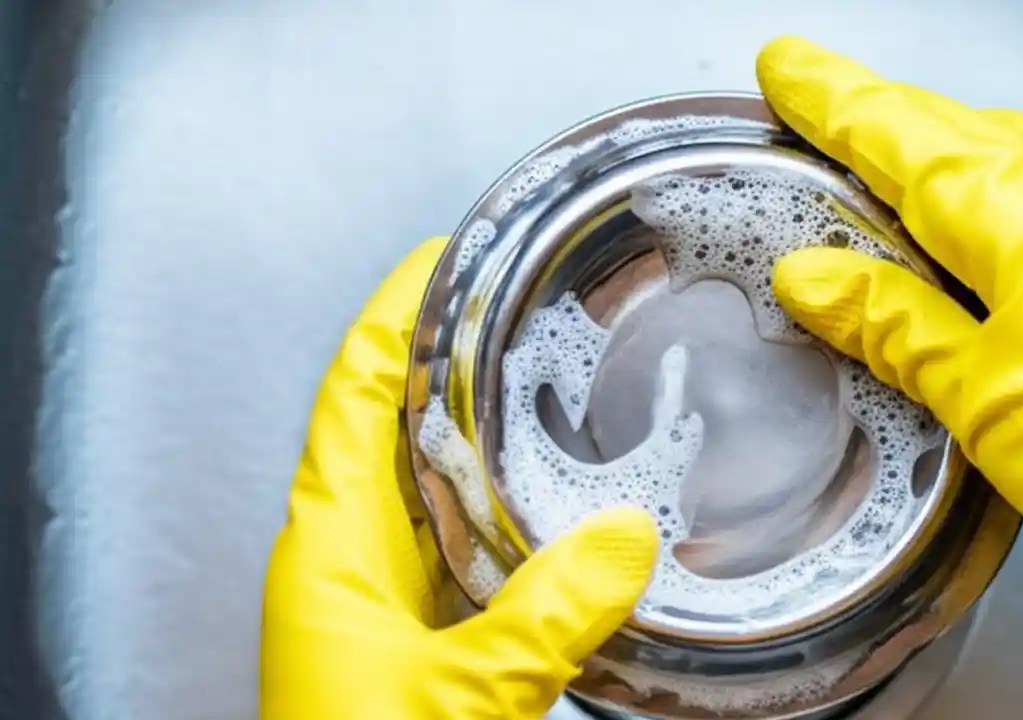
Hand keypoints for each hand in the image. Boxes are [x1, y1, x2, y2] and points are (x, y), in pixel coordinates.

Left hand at [260, 238, 658, 718]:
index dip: (394, 313)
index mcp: (329, 545)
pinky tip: (556, 504)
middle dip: (448, 355)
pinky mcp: (418, 634)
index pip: (353, 392)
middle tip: (518, 307)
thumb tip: (628, 540)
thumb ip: (545, 619)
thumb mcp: (462, 698)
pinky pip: (463, 542)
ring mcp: (381, 596)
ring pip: (431, 482)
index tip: (444, 255)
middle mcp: (347, 557)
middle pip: (391, 421)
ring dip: (479, 430)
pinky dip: (506, 508)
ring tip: (547, 382)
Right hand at [759, 37, 1022, 718]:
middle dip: (883, 115)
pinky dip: (1006, 192)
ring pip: (1018, 155)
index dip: (836, 100)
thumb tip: (809, 276)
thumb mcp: (976, 391)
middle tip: (822, 107)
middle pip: (958, 128)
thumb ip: (889, 321)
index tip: (788, 68)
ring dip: (945, 150)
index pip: (902, 134)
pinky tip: (985, 228)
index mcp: (1022, 209)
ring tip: (888, 168)